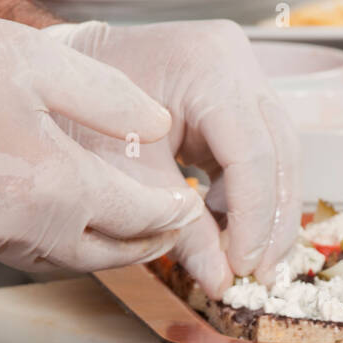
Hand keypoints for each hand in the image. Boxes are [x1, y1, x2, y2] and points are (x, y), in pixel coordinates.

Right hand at [0, 4, 203, 272]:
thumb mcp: (39, 62)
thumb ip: (109, 98)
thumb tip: (158, 125)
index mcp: (59, 186)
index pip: (138, 215)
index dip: (172, 213)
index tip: (189, 206)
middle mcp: (30, 227)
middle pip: (109, 254)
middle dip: (147, 245)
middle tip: (171, 232)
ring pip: (68, 262)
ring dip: (105, 251)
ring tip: (126, 233)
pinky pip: (27, 255)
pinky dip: (59, 247)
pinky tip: (64, 226)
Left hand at [46, 19, 301, 295]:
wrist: (61, 76)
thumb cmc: (83, 115)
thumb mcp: (131, 177)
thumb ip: (181, 231)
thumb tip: (220, 281)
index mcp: (210, 66)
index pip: (252, 155)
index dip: (254, 220)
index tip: (244, 268)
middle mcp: (236, 61)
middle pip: (280, 154)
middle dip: (273, 223)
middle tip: (259, 276)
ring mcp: (242, 74)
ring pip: (281, 155)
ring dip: (269, 215)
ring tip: (249, 262)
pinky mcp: (237, 97)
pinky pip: (262, 153)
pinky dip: (251, 197)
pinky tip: (231, 230)